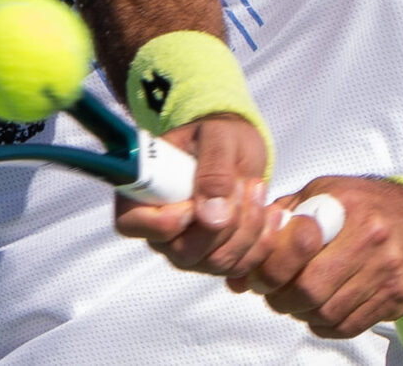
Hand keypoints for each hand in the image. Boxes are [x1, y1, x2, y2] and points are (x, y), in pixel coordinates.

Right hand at [113, 113, 274, 275]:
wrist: (236, 148)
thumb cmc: (217, 135)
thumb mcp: (218, 136)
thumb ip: (213, 171)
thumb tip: (211, 217)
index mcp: (143, 191)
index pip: (131, 224)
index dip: (163, 223)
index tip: (194, 204)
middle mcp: (158, 228)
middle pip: (182, 252)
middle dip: (225, 223)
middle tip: (246, 184)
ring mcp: (186, 247)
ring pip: (216, 261)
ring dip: (248, 228)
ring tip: (258, 189)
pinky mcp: (214, 258)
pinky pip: (239, 266)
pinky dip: (262, 241)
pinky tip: (271, 212)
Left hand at [230, 176, 402, 339]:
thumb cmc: (363, 208)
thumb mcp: (323, 192)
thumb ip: (283, 214)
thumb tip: (244, 252)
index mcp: (344, 206)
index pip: (296, 248)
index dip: (270, 270)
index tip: (261, 276)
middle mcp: (369, 237)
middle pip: (310, 288)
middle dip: (283, 299)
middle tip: (275, 295)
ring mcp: (386, 270)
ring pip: (328, 311)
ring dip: (303, 314)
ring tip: (297, 302)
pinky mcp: (397, 297)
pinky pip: (350, 325)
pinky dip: (326, 325)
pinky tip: (321, 311)